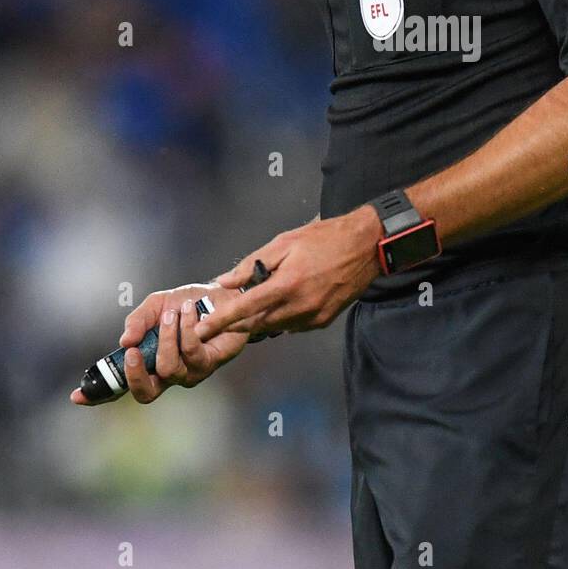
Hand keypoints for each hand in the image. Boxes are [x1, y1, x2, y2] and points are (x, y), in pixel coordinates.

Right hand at [69, 283, 250, 405]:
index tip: (77, 396)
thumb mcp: (156, 305)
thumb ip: (138, 321)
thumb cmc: (188, 304)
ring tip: (173, 313)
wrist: (224, 294)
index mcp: (148, 363)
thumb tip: (124, 341)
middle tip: (134, 351)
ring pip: (168, 368)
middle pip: (145, 394)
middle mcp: (167, 374)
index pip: (121, 386)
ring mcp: (189, 372)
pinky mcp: (209, 363)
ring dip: (166, 337)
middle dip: (135, 375)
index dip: (98, 395)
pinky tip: (189, 311)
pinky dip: (186, 329)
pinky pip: (191, 353)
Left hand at [195, 208, 382, 342]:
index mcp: (286, 285)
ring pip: (275, 327)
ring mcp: (313, 318)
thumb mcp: (284, 242)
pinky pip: (294, 326)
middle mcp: (299, 307)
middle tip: (225, 315)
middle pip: (258, 324)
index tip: (202, 330)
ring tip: (258, 302)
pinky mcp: (323, 321)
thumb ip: (252, 264)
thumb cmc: (324, 238)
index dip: (221, 321)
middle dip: (239, 322)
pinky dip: (282, 318)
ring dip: (261, 319)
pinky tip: (284, 302)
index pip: (244, 309)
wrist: (366, 246)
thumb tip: (225, 281)